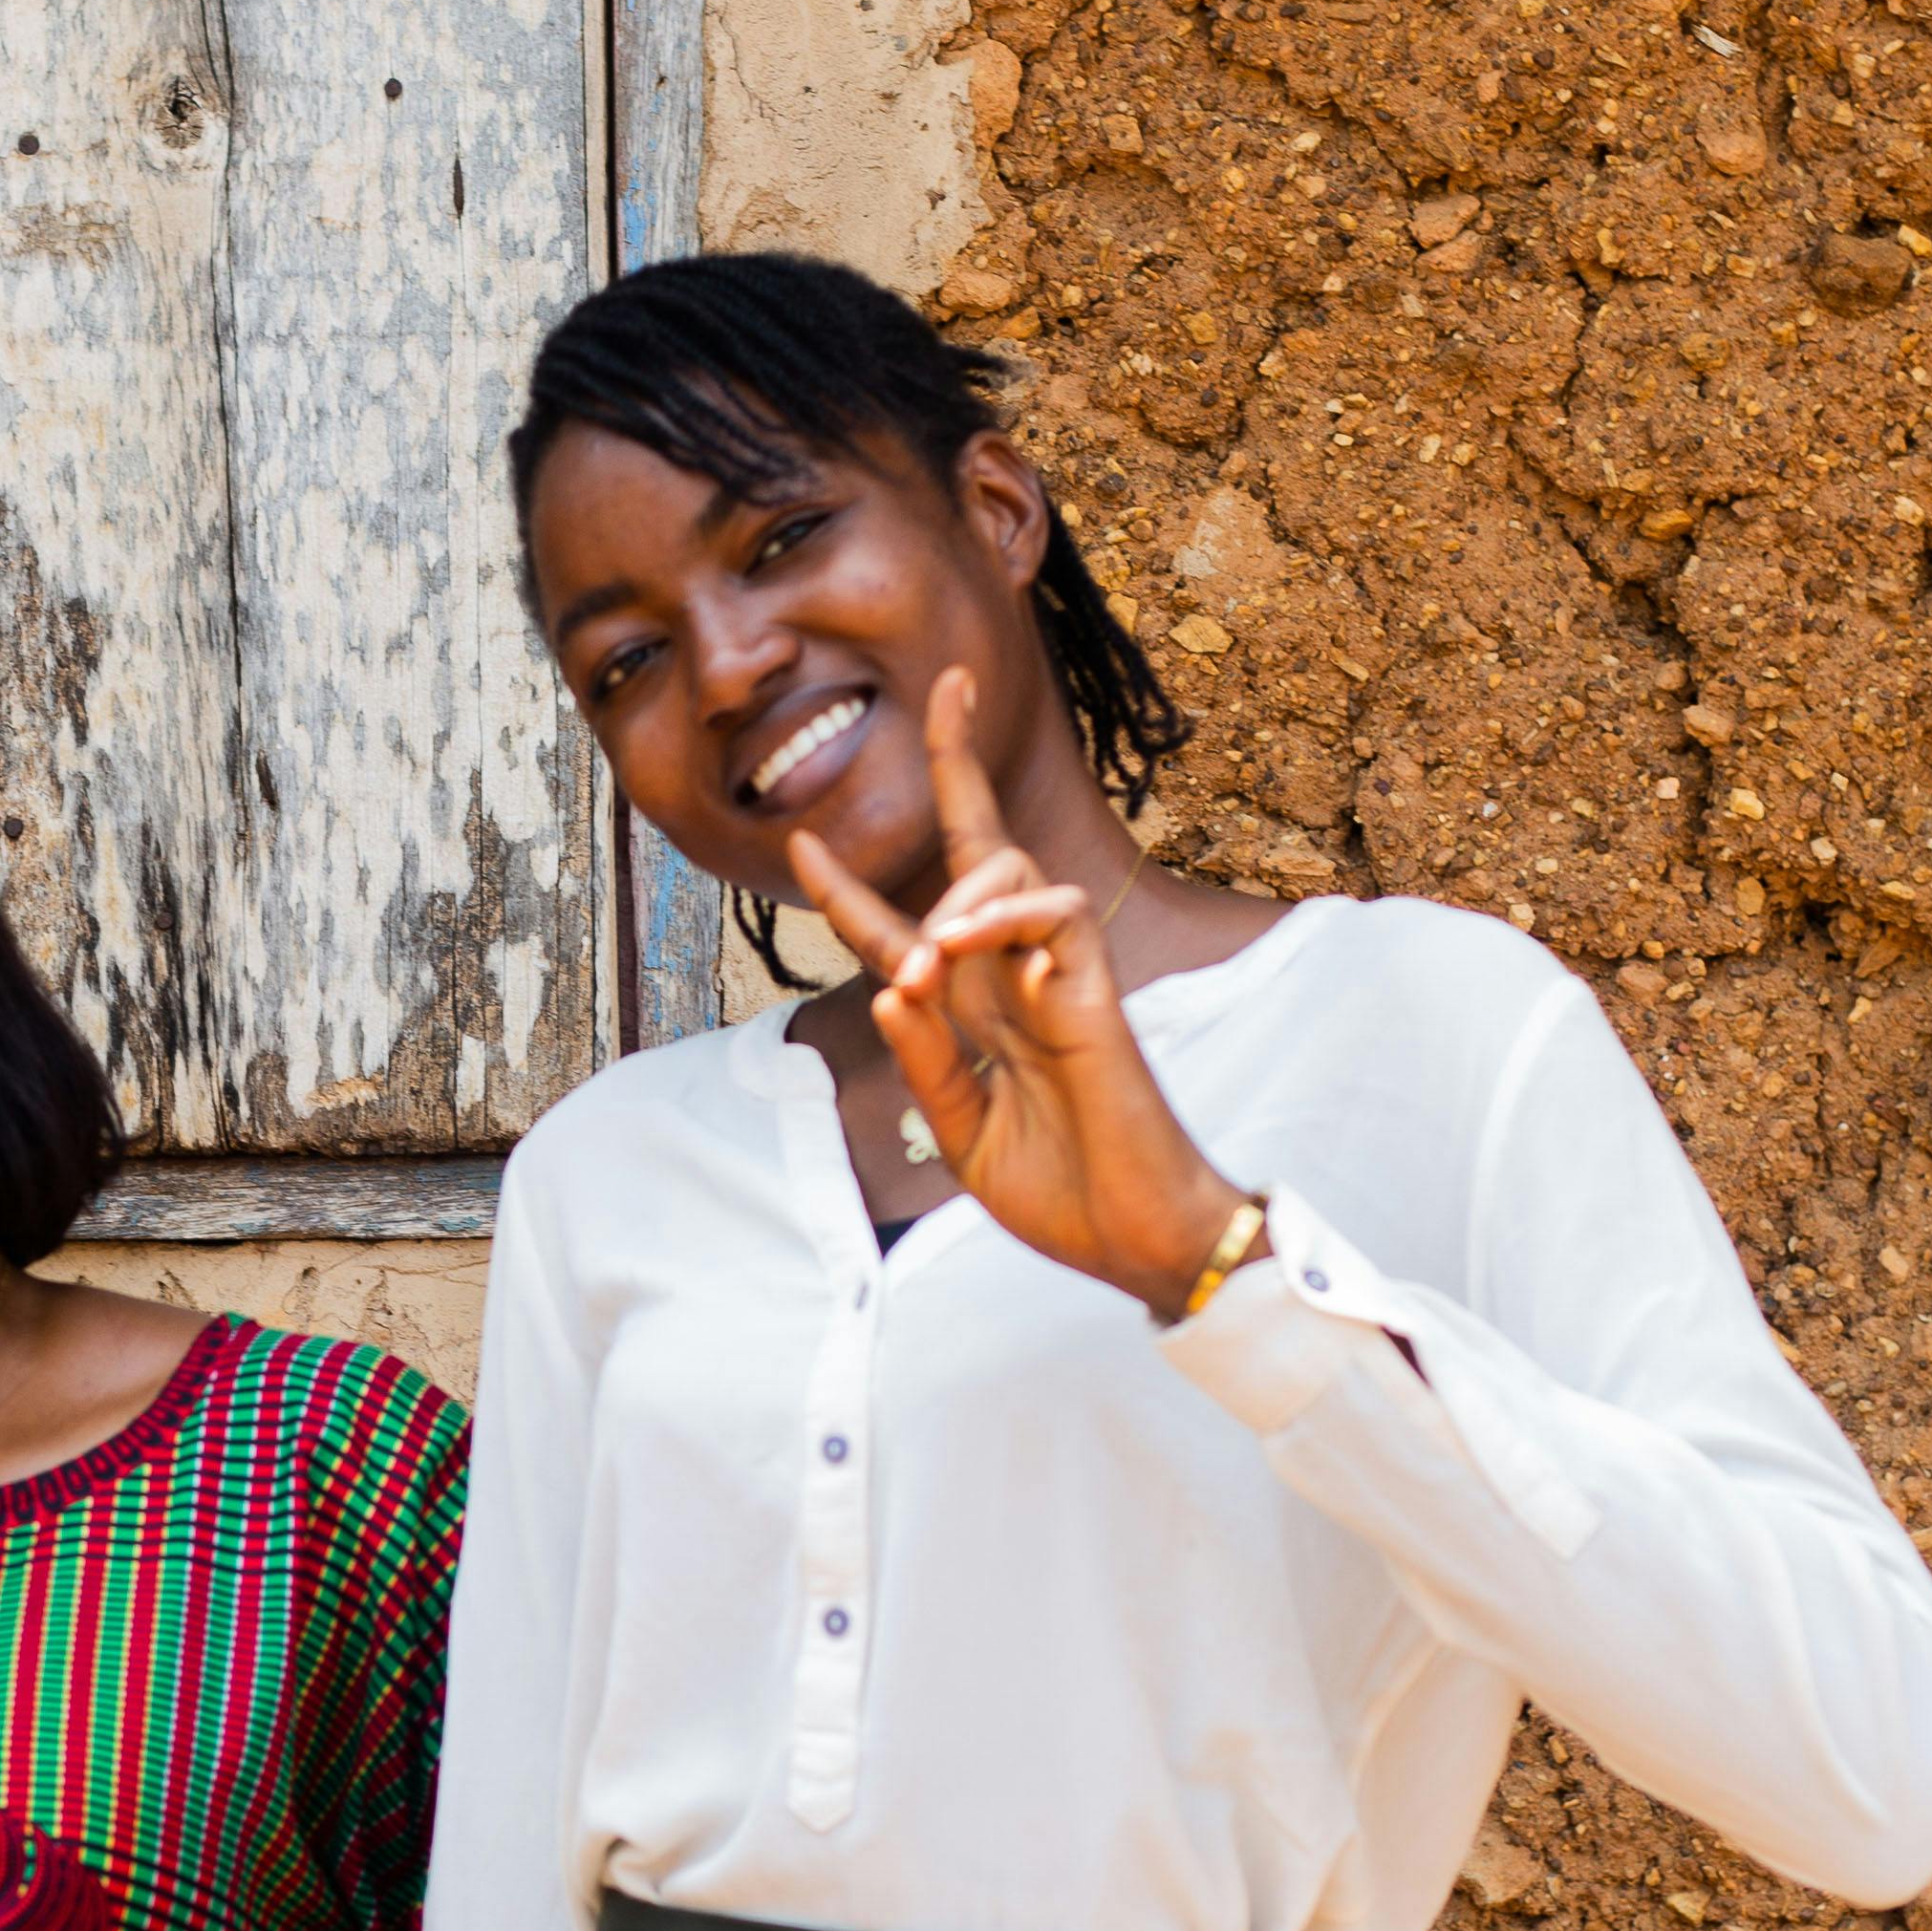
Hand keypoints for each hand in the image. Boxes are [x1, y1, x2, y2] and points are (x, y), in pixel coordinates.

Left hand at [790, 675, 1248, 1320]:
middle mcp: (1012, 979)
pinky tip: (959, 946)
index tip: (798, 845)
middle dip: (958, 765)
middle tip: (950, 689)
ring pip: (1012, 868)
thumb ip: (927, 1063)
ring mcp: (1057, 978)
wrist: (1134, 1240)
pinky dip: (1005, 915)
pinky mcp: (1097, 991)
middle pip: (980, 849)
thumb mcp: (963, 1134)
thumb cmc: (1062, 1195)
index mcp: (975, 1015)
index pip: (903, 932)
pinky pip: (1060, 911)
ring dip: (956, 895)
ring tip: (928, 961)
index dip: (849, 892)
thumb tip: (890, 988)